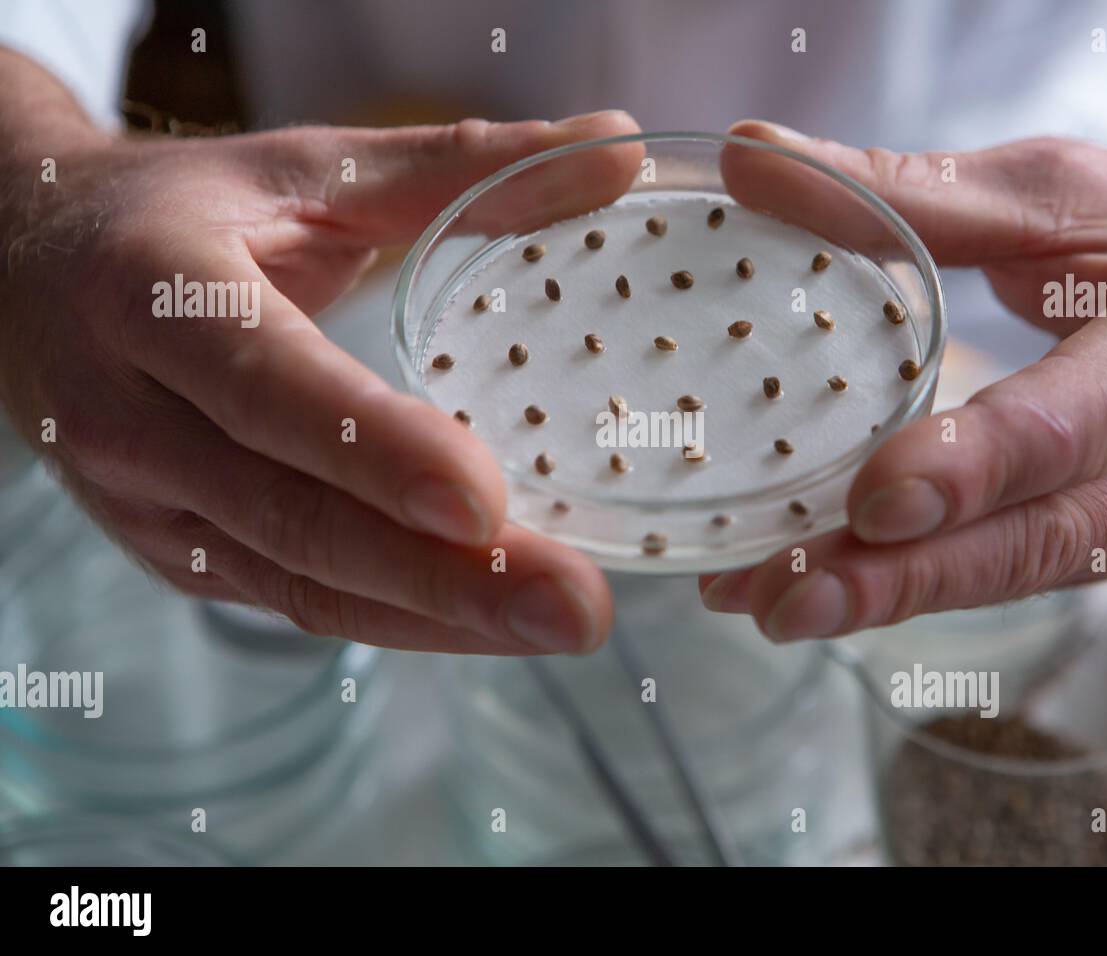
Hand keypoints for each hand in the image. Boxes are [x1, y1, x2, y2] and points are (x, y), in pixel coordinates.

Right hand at [0, 54, 636, 652]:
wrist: (28, 271)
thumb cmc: (183, 214)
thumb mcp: (306, 168)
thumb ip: (464, 166)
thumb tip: (619, 148)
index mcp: (154, 289)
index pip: (269, 385)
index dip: (374, 450)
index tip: (486, 503)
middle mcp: (133, 415)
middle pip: (295, 517)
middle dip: (443, 576)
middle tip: (573, 607)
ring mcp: (147, 502)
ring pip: (299, 582)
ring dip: (434, 618)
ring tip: (556, 625)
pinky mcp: (176, 551)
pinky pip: (292, 601)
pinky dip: (394, 619)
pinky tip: (485, 623)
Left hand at [701, 119, 1106, 640]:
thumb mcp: (1041, 189)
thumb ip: (897, 190)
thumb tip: (746, 156)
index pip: (1074, 424)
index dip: (971, 467)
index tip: (869, 503)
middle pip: (1042, 534)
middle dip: (904, 576)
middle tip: (787, 601)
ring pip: (1025, 573)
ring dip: (896, 596)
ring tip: (777, 605)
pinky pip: (1021, 575)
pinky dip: (923, 585)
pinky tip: (831, 588)